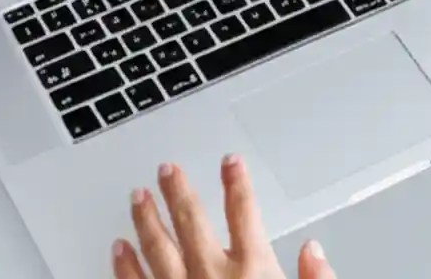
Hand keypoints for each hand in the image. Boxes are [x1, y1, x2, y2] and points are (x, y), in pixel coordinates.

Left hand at [112, 156, 336, 278]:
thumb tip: (314, 252)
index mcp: (253, 273)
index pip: (244, 214)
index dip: (237, 184)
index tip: (230, 163)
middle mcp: (211, 278)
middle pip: (192, 222)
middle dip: (179, 192)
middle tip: (166, 169)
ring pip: (157, 248)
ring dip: (146, 220)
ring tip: (137, 197)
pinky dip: (124, 265)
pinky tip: (117, 248)